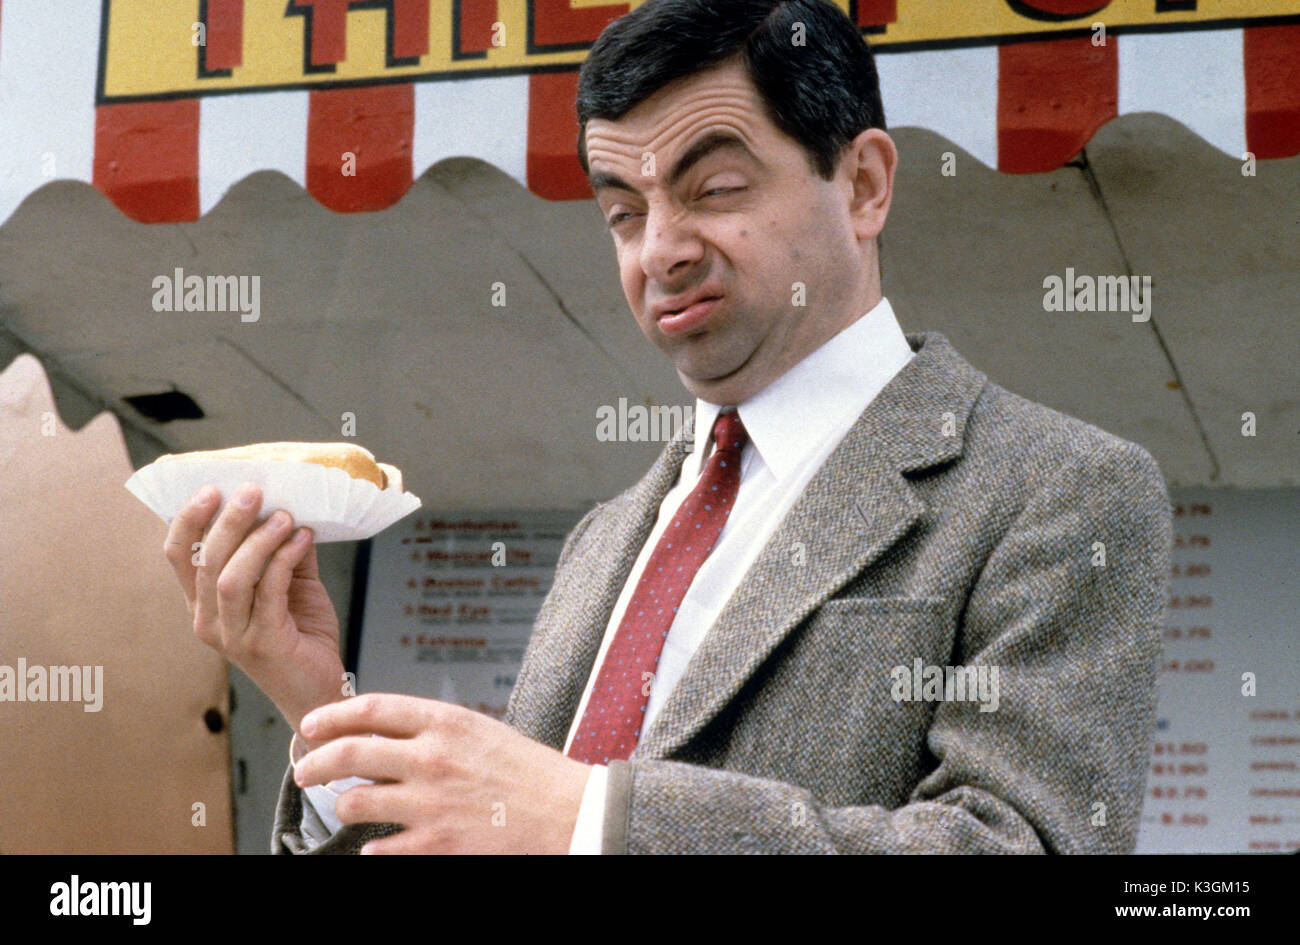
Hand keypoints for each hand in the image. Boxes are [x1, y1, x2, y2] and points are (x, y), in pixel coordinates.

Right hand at [164, 481, 345, 742]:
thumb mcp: (291, 584)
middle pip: (204, 563)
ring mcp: (233, 636)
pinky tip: (303, 539)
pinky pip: (268, 593)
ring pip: (230, 579)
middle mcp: (208, 621)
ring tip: (285, 517)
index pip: (178, 556)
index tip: (210, 488)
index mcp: (204, 603)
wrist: (322, 690)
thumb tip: (287, 506)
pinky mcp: (265, 644)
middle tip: (252, 491)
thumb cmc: (301, 635)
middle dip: (227, 522)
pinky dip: (284, 560)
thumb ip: (283, 550)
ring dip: (257, 541)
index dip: (187, 520)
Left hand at [292, 693, 591, 853]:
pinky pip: (380, 847)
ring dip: (340, 806)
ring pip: (354, 802)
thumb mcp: (480, 731)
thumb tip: (383, 734)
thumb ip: (433, 729)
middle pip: (350, 753)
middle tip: (304, 772)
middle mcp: (433, 758)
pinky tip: (374, 845)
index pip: (371, 709)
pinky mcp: (438, 843)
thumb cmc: (527, 771)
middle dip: (315, 763)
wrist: (568, 813)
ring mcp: (432, 803)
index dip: (332, 715)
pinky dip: (371, 847)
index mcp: (446, 722)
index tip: (311, 725)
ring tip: (344, 807)